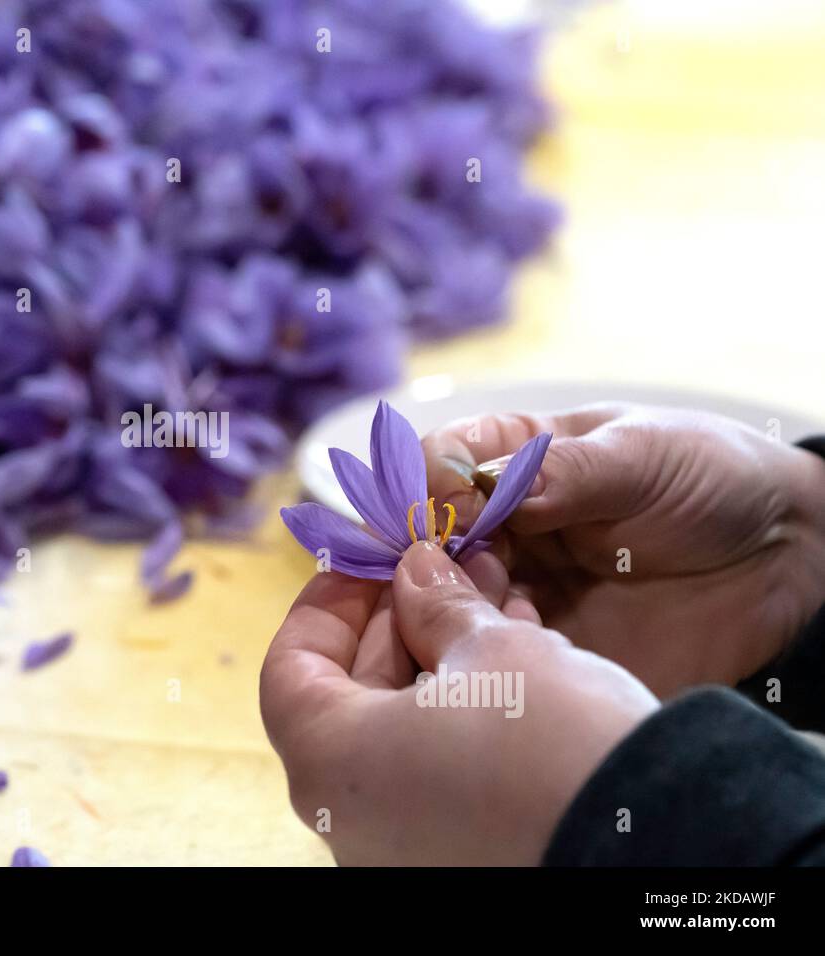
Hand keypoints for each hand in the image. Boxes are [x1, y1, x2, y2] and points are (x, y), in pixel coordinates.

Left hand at [261, 542, 657, 865]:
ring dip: (440, 658)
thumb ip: (437, 602)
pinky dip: (464, 711)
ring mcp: (403, 845)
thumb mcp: (492, 647)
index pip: (289, 666)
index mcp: (329, 762)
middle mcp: (351, 818)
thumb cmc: (554, 740)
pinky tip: (519, 656)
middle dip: (399, 620)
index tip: (371, 559)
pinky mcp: (458, 856)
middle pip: (346, 696)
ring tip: (493, 598)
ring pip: (399, 730)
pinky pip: (439, 770)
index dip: (327, 600)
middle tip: (442, 565)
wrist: (663, 844)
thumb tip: (416, 570)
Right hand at [422, 404, 824, 696]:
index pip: (436, 465)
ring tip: (501, 622)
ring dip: (455, 617)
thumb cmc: (713, 480)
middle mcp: (499, 525)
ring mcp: (515, 589)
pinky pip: (491, 662)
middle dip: (430, 563)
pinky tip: (523, 660)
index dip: (431, 490)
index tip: (454, 519)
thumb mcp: (644, 455)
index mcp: (514, 459)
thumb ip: (567, 470)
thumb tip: (487, 487)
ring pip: (443, 606)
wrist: (785, 560)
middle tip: (469, 582)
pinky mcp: (539, 650)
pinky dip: (490, 664)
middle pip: (423, 542)